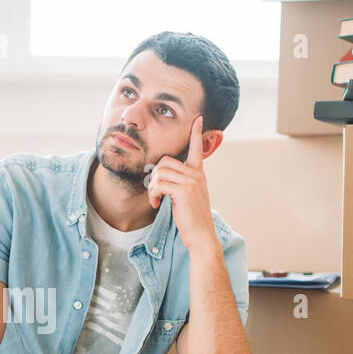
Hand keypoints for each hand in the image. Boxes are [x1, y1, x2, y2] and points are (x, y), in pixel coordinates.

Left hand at [147, 114, 220, 254]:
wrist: (201, 235)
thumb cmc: (190, 218)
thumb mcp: (187, 196)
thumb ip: (179, 182)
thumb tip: (159, 176)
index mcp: (198, 174)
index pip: (197, 148)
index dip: (196, 133)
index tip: (198, 118)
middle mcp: (196, 174)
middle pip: (165, 161)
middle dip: (154, 176)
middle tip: (155, 192)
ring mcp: (192, 182)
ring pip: (160, 172)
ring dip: (151, 187)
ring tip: (155, 199)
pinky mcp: (184, 191)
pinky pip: (159, 184)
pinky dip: (152, 194)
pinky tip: (155, 204)